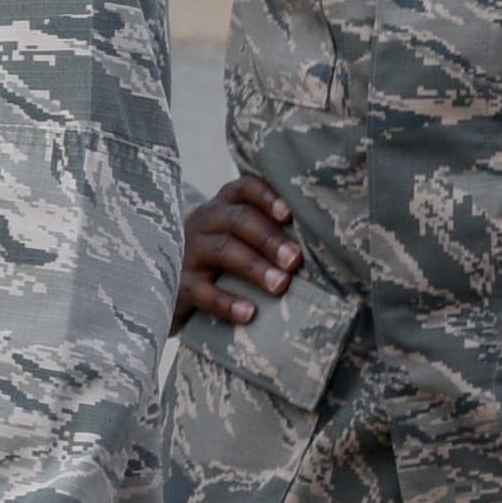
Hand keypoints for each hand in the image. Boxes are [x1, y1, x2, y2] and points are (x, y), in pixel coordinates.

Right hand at [177, 177, 299, 330]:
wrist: (171, 283)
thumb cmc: (225, 258)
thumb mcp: (241, 236)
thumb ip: (272, 232)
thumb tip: (329, 242)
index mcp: (224, 206)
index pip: (245, 188)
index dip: (267, 197)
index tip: (290, 215)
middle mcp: (204, 223)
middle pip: (237, 220)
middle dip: (270, 239)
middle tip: (296, 260)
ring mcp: (189, 252)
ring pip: (223, 251)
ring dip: (255, 267)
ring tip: (281, 284)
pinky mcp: (180, 284)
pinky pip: (202, 290)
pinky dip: (226, 301)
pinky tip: (249, 313)